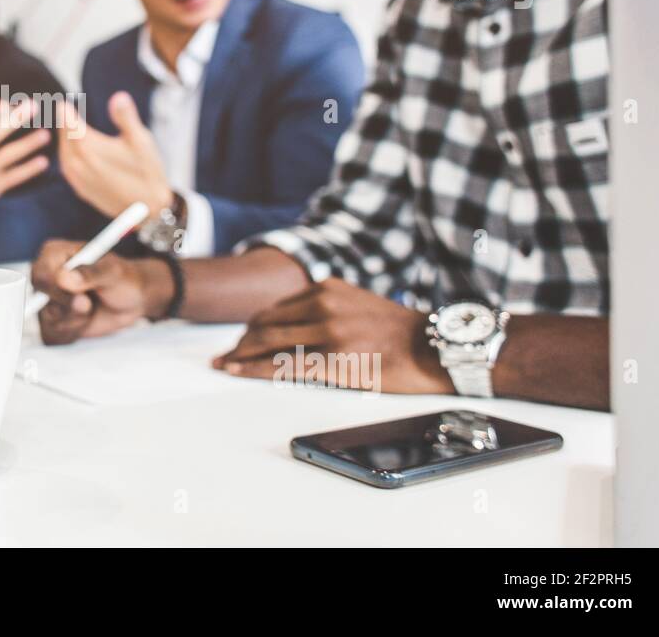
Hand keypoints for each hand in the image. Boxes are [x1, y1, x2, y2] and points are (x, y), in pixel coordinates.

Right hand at [30, 239, 168, 344]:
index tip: (82, 298)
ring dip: (76, 320)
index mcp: (54, 254)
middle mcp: (47, 277)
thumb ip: (90, 273)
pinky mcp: (53, 321)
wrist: (133, 300)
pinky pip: (54, 335)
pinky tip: (86, 320)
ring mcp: (48, 300)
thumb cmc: (124, 278)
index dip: (57, 291)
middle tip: (89, 304)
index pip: (40, 275)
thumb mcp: (112, 272)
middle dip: (69, 308)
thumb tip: (63, 278)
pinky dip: (74, 331)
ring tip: (91, 308)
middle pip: (40, 300)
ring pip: (50, 320)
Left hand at [58, 92, 172, 220]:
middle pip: (65, 139)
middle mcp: (79, 165)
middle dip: (64, 124)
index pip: (70, 124)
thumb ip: (126, 118)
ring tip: (67, 127)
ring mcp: (78, 180)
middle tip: (61, 109)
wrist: (150, 209)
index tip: (59, 101)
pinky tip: (73, 151)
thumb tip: (118, 96)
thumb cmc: (147, 172)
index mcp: (90, 149)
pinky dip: (67, 155)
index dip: (65, 111)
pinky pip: (68, 168)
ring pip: (64, 154)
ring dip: (65, 140)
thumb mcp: (142, 141)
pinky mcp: (81, 190)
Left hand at [211, 279, 453, 393]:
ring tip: (224, 364)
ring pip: (268, 342)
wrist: (434, 348)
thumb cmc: (398, 332)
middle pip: (266, 323)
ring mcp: (328, 331)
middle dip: (241, 341)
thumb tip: (291, 324)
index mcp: (326, 288)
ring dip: (240, 354)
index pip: (276, 308)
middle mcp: (323, 304)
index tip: (240, 338)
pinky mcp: (334, 359)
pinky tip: (237, 370)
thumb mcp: (356, 304)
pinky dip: (253, 368)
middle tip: (225, 354)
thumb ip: (325, 307)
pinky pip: (283, 365)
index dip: (253, 325)